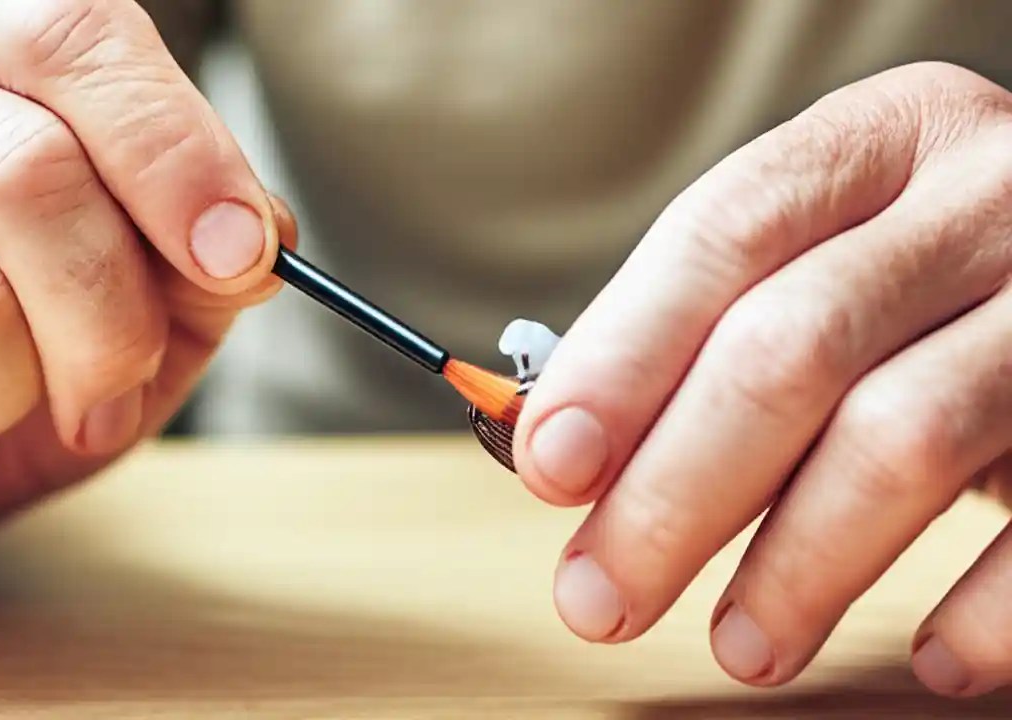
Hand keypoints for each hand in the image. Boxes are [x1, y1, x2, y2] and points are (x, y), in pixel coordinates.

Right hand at [0, 0, 288, 571]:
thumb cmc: (39, 330)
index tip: (246, 255)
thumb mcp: (157, 280)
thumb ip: (211, 251)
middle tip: (115, 388)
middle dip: (112, 321)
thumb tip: (254, 246)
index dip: (177, 154)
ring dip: (15, 404)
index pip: (74, 37)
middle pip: (28, 176)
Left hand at [514, 62, 1011, 697]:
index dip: (623, 358)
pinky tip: (930, 655)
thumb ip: (711, 322)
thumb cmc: (927, 274)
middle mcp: (981, 197)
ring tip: (741, 646)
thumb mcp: (829, 247)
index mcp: (881, 140)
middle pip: (791, 347)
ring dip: (800, 565)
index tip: (551, 466)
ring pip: (903, 436)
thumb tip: (563, 450)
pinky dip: (986, 602)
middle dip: (675, 491)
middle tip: (600, 597)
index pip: (722, 235)